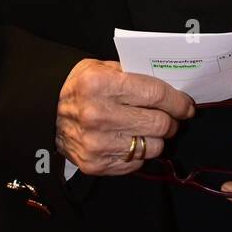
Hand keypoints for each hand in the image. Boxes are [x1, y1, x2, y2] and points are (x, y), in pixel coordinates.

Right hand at [56, 60, 194, 175]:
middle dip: (172, 121)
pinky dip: (139, 152)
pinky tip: (129, 140)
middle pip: (159, 124)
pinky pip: (136, 162)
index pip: (156, 95)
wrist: (44, 112)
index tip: (187, 105)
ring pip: (152, 146)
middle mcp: (98, 115)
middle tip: (170, 117)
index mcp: (100, 85)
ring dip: (157, 138)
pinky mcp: (95, 164)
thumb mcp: (102, 67)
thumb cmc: (81, 86)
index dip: (178, 101)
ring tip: (147, 129)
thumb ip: (135, 75)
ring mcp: (96, 143)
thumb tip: (174, 89)